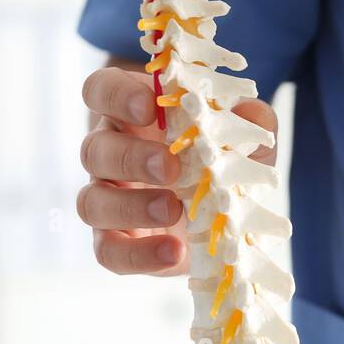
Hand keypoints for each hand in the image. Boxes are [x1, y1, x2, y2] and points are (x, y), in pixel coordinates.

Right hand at [77, 63, 276, 274]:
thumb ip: (249, 119)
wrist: (223, 214)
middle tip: (171, 168)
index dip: (116, 95)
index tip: (149, 108)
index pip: (101, 90)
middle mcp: (110, 152)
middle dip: (131, 158)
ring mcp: (106, 198)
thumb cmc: (221, 158)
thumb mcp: (241, 136)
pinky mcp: (115, 241)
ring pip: (91, 201)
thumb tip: (251, 112)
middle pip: (94, 149)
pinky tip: (173, 252)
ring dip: (130, 206)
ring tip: (172, 210)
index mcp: (130, 113)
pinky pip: (107, 251)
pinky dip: (138, 254)